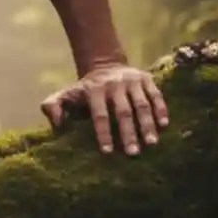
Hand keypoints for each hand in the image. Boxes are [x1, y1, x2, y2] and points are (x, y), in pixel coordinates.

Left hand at [40, 63, 169, 155]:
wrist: (104, 64)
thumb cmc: (84, 89)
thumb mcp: (65, 95)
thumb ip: (53, 107)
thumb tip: (56, 124)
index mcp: (94, 91)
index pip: (99, 115)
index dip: (103, 133)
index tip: (107, 152)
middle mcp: (114, 85)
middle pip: (122, 112)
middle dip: (128, 133)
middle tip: (133, 153)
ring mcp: (132, 81)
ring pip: (142, 104)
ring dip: (147, 124)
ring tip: (152, 143)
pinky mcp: (146, 79)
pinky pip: (156, 95)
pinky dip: (161, 109)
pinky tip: (164, 125)